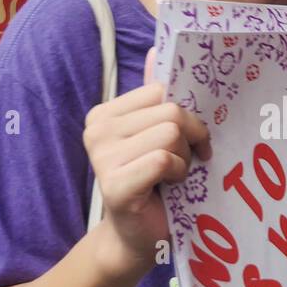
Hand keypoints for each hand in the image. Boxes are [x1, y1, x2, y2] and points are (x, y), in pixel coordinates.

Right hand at [83, 51, 211, 272]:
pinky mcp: (114, 183)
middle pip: (171, 111)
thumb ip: (157, 98)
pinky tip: (167, 188)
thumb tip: (158, 49)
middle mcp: (97, 129)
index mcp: (105, 114)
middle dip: (190, 139)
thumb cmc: (154, 186)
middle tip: (183, 164)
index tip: (189, 140)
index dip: (186, 115)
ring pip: (171, 134)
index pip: (162, 90)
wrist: (137, 238)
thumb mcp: (158, 136)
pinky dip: (177, 174)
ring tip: (173, 177)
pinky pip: (164, 160)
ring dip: (184, 159)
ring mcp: (102, 156)